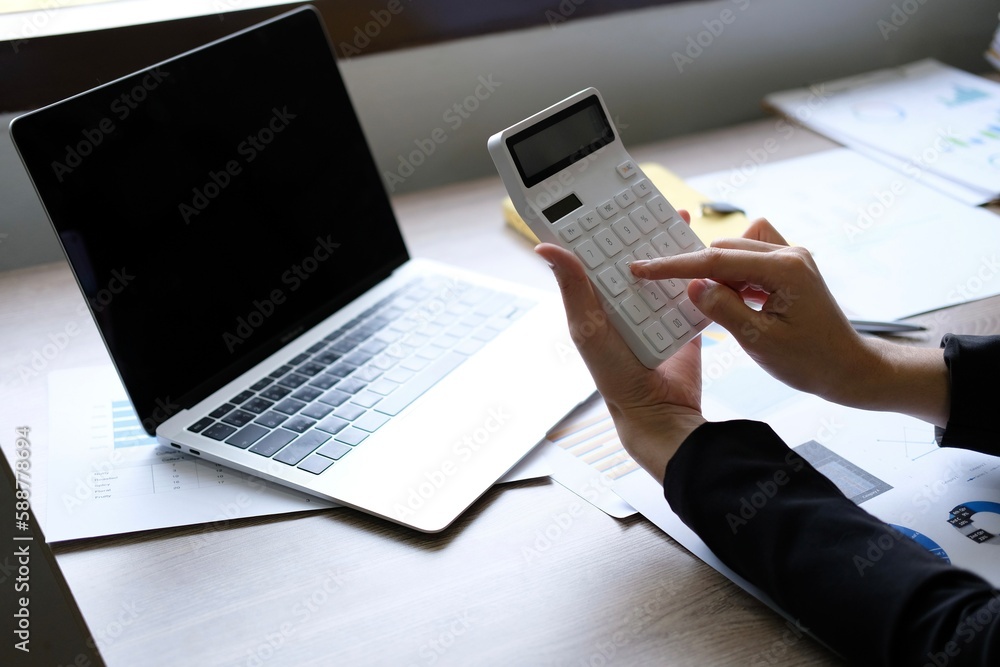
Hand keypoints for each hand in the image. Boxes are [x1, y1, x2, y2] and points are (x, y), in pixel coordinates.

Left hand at [534, 210, 705, 479]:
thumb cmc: (614, 374)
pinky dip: (699, 272)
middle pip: (636, 255)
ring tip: (681, 218)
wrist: (660, 410)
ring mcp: (656, 307)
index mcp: (599, 297)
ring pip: (666, 266)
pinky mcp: (684, 317)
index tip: (609, 200)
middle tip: (653, 202)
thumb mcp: (587, 326)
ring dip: (674, 245)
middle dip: (644, 229)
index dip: (603, 228)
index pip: (599, 254)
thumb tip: (545, 247)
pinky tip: (705, 253)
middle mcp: (626, 300)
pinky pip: (693, 288)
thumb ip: (573, 286)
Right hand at [630, 218, 948, 424]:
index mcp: (784, 268)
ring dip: (718, 276)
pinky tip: (734, 302)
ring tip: (720, 310)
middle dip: (699, 273)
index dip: (675, 266)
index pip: (717, 260)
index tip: (643, 269)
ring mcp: (791, 258)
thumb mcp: (759, 341)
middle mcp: (790, 254)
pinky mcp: (789, 268)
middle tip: (683, 303)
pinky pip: (749, 260)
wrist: (849, 369)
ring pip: (736, 253)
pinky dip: (734, 277)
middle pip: (724, 250)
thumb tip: (692, 285)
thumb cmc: (811, 361)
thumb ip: (723, 308)